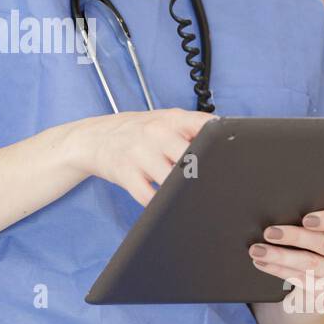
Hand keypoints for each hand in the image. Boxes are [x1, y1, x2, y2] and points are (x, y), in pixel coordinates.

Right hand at [70, 108, 216, 205]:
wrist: (94, 137)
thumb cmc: (136, 131)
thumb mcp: (164, 120)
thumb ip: (192, 129)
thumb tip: (226, 144)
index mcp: (172, 119)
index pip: (206, 128)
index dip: (222, 146)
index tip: (229, 161)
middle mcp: (156, 133)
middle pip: (193, 158)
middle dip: (201, 174)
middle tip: (206, 184)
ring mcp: (140, 154)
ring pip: (173, 181)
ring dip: (181, 191)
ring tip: (182, 192)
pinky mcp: (126, 174)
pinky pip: (150, 198)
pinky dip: (160, 204)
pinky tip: (163, 200)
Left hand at [249, 209, 323, 305]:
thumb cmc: (321, 242)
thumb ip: (312, 220)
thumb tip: (282, 210)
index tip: (306, 219)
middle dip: (295, 236)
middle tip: (270, 232)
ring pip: (310, 264)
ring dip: (280, 256)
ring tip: (257, 249)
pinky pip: (300, 278)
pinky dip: (277, 269)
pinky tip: (262, 262)